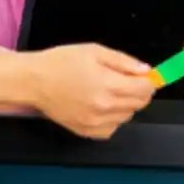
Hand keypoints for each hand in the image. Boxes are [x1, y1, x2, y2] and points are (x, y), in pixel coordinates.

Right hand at [26, 44, 155, 139]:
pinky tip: (100, 106)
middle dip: (139, 91)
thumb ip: (124, 62)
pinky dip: (113, 118)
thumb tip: (146, 71)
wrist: (34, 82)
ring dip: (126, 104)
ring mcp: (96, 124)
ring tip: (108, 91)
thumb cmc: (62, 62)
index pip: (145, 90)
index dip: (149, 81)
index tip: (145, 75)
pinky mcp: (87, 132)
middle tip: (125, 80)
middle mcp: (104, 109)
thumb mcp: (95, 51)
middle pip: (139, 104)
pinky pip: (112, 128)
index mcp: (108, 86)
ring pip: (127, 116)